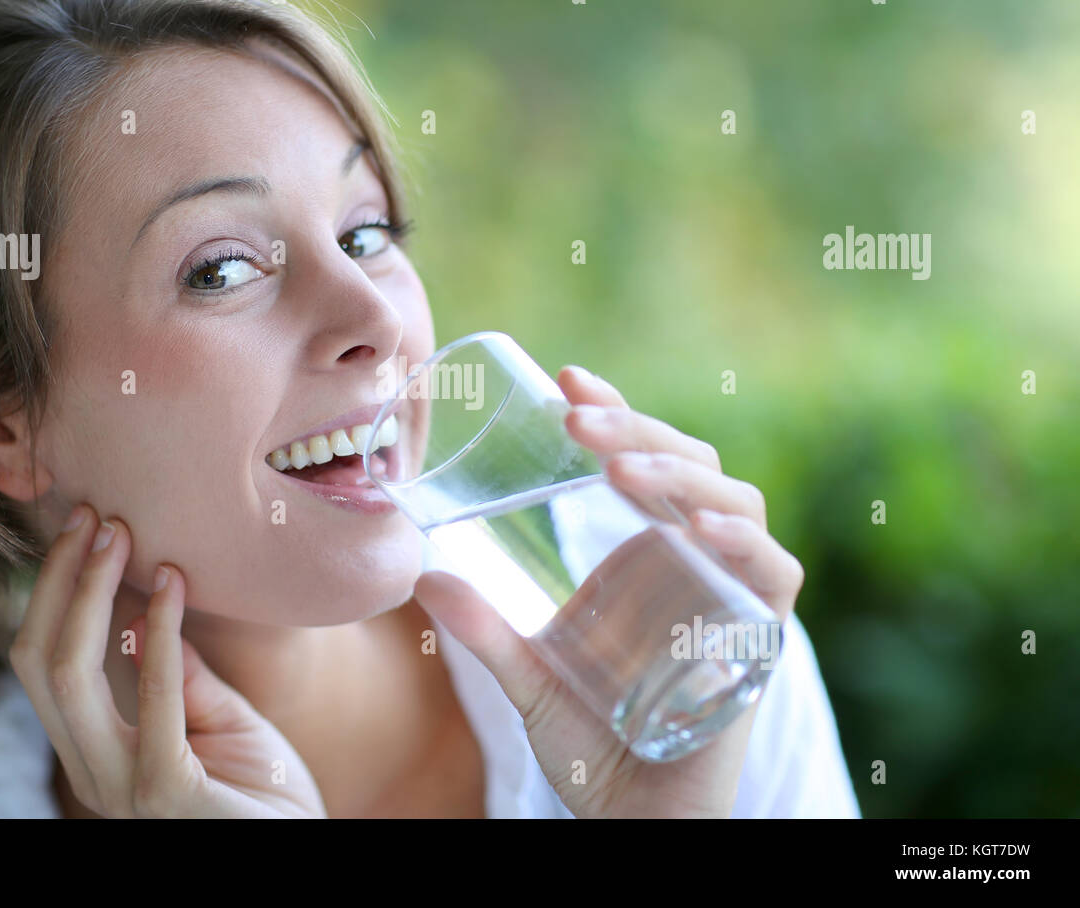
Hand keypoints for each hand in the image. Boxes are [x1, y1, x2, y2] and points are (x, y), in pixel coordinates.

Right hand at [10, 504, 326, 817]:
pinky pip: (153, 697)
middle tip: (93, 515)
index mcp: (94, 751)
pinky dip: (158, 632)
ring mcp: (121, 787)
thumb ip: (181, 676)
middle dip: (59, 581)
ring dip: (93, 593)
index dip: (52, 591)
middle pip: (39, 663)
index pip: (42, 663)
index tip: (85, 528)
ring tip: (122, 535)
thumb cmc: (263, 792)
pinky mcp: (164, 794)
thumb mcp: (219, 718)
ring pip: (71, 676)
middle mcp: (92, 770)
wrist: (299, 852)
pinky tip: (173, 584)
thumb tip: (150, 610)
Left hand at [413, 365, 805, 817]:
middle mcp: (691, 555)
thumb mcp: (526, 675)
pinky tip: (698, 527)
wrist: (636, 815)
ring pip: (733, 498)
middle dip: (637, 429)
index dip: (615, 411)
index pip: (641, 456)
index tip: (567, 377)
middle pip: (685, 461)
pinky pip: (772, 571)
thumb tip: (420, 576)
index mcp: (642, 547)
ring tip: (620, 467)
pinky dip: (743, 541)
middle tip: (579, 415)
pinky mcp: (758, 633)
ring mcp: (729, 587)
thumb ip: (483, 629)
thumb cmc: (591, 740)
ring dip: (680, 473)